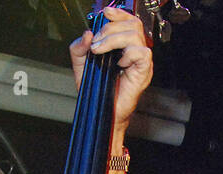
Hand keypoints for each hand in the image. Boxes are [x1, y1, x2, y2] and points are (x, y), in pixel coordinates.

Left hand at [69, 5, 153, 129]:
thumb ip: (79, 48)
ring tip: (100, 50)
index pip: (128, 21)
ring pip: (135, 35)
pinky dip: (128, 53)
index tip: (105, 13)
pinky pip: (142, 53)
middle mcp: (134, 51)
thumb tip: (87, 34)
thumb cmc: (96, 91)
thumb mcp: (81, 65)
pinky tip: (119, 63)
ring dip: (114, 39)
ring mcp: (141, 62)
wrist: (101, 112)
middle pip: (132, 24)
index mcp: (123, 46)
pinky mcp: (144, 72)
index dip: (118, 14)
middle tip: (96, 43)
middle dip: (110, 28)